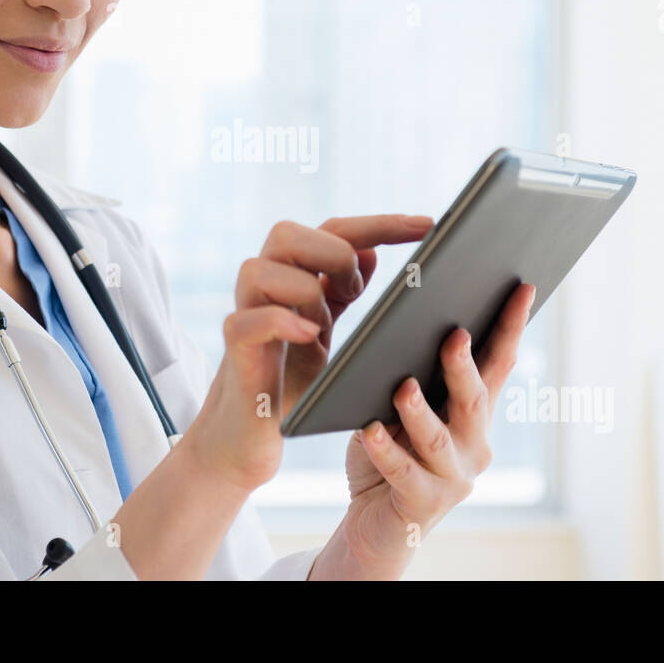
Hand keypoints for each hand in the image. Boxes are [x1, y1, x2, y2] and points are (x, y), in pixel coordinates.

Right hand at [185, 214, 433, 493]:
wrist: (253, 437)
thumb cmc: (293, 383)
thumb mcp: (325, 332)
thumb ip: (341, 291)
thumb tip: (370, 250)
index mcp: (292, 276)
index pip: (334, 231)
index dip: (380, 225)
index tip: (428, 226)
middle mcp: (263, 286)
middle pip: (288, 234)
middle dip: (333, 253)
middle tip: (357, 290)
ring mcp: (245, 313)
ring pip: (261, 268)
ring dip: (306, 291)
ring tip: (323, 326)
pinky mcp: (235, 349)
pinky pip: (250, 320)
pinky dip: (281, 323)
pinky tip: (309, 336)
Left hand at [313, 280, 536, 579]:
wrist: (377, 524)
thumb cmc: (389, 453)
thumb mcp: (402, 409)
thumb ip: (411, 374)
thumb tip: (402, 322)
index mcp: (473, 414)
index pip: (498, 364)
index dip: (510, 326)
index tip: (523, 287)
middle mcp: (473, 445)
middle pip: (474, 399)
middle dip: (464, 366)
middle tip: (454, 334)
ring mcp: (452, 477)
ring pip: (438, 438)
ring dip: (420, 410)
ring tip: (402, 386)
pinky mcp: (422, 503)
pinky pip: (402, 472)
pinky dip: (385, 450)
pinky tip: (368, 429)